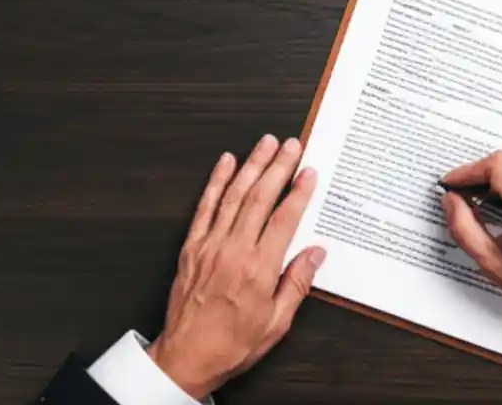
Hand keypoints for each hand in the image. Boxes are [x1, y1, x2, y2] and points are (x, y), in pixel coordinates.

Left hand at [149, 135, 324, 398]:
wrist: (186, 357)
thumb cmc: (231, 344)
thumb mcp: (276, 323)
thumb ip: (296, 284)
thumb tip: (315, 254)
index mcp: (258, 269)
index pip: (284, 219)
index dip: (299, 192)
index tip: (309, 172)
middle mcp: (233, 251)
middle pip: (260, 198)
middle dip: (278, 167)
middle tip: (292, 145)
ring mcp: (210, 246)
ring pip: (234, 196)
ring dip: (251, 165)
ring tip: (265, 143)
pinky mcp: (191, 247)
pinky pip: (205, 207)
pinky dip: (216, 182)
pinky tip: (225, 162)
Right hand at [440, 151, 501, 347]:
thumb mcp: (492, 262)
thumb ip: (464, 227)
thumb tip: (449, 200)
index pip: (497, 166)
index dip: (467, 171)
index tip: (449, 185)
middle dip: (478, 175)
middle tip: (459, 197)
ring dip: (493, 181)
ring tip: (476, 206)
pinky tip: (498, 211)